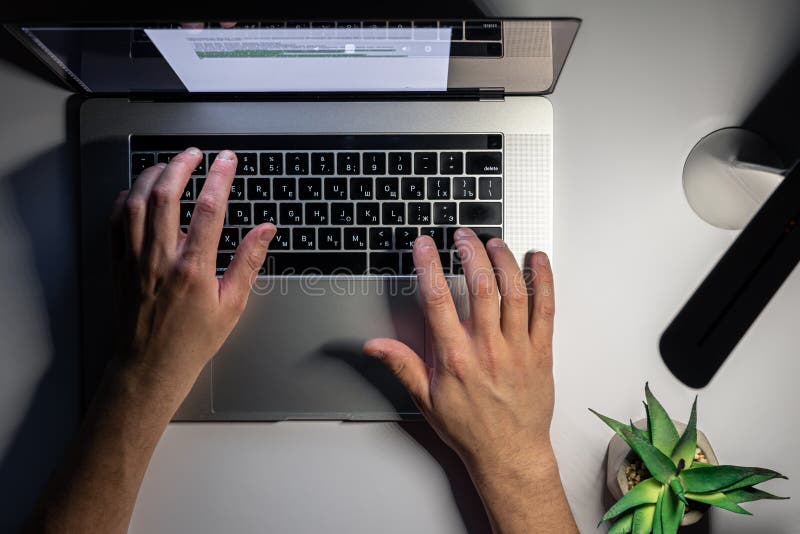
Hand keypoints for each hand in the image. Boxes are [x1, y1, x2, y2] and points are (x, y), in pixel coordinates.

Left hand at [110, 148, 275, 389]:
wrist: (151, 366)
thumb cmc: (192, 340)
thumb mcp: (232, 304)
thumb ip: (248, 262)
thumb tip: (265, 231)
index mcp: (193, 268)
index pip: (209, 209)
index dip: (219, 177)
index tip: (227, 160)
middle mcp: (160, 259)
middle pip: (166, 195)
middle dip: (181, 165)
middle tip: (195, 153)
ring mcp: (134, 260)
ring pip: (136, 203)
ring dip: (151, 176)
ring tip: (168, 165)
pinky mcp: (118, 265)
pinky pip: (115, 222)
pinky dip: (125, 200)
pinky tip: (137, 192)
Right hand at [364, 228, 556, 472]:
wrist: (509, 453)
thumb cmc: (470, 428)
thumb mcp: (426, 398)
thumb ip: (401, 365)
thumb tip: (374, 346)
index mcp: (455, 357)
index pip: (437, 300)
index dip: (428, 265)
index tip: (424, 244)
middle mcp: (487, 348)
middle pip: (479, 286)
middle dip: (470, 251)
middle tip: (462, 235)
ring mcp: (517, 347)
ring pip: (513, 292)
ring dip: (503, 260)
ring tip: (493, 241)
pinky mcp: (541, 351)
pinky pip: (546, 308)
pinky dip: (543, 280)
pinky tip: (537, 261)